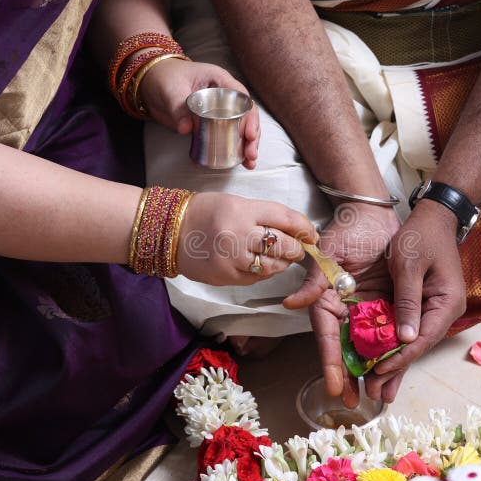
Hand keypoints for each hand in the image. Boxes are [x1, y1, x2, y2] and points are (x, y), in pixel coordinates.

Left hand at [140, 59, 260, 168]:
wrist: (149, 85)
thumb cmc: (163, 78)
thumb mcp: (170, 89)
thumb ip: (178, 107)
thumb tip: (186, 129)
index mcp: (220, 81)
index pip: (242, 99)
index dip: (250, 116)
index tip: (249, 134)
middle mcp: (224, 96)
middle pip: (246, 116)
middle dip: (252, 137)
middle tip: (250, 154)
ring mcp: (218, 111)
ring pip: (239, 129)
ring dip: (245, 146)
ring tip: (249, 163)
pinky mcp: (210, 124)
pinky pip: (223, 137)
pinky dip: (230, 150)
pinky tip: (235, 163)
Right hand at [176, 192, 317, 284]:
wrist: (170, 232)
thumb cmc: (204, 213)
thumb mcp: (235, 203)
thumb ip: (263, 215)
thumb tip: (294, 229)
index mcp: (242, 210)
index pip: (285, 218)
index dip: (304, 227)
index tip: (310, 233)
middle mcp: (238, 234)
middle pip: (283, 245)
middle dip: (297, 248)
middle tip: (299, 248)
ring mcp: (232, 258)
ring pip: (273, 265)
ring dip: (283, 263)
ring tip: (283, 258)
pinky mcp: (227, 276)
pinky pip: (256, 277)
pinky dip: (265, 272)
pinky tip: (262, 265)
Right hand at [283, 202, 399, 405]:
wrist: (376, 215)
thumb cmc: (347, 231)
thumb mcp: (327, 253)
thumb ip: (314, 281)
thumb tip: (291, 303)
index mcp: (326, 300)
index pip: (327, 336)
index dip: (330, 362)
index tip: (334, 386)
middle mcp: (345, 310)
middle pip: (346, 348)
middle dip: (350, 376)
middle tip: (354, 402)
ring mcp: (367, 310)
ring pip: (369, 346)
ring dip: (373, 371)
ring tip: (378, 395)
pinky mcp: (388, 306)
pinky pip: (390, 333)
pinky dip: (393, 352)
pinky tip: (396, 372)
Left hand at [369, 200, 466, 400]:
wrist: (432, 218)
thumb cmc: (419, 236)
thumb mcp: (409, 266)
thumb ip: (407, 301)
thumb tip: (406, 338)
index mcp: (446, 303)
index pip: (422, 339)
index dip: (399, 358)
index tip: (377, 373)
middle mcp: (444, 311)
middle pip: (417, 346)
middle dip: (395, 369)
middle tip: (374, 394)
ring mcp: (435, 309)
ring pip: (411, 342)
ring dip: (393, 363)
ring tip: (376, 389)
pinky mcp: (423, 305)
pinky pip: (407, 329)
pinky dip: (393, 345)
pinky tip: (379, 362)